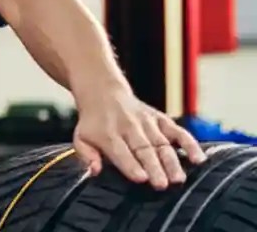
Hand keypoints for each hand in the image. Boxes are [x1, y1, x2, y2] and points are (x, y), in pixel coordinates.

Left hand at [72, 85, 206, 189]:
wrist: (103, 93)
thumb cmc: (93, 124)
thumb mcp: (80, 138)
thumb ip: (86, 155)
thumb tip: (94, 171)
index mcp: (107, 134)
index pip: (120, 151)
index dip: (131, 165)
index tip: (141, 178)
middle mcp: (129, 127)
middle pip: (144, 149)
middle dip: (154, 167)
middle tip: (162, 184)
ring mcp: (147, 123)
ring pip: (162, 143)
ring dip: (172, 161)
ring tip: (179, 178)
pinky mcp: (161, 119)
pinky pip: (178, 131)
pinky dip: (190, 144)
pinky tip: (198, 159)